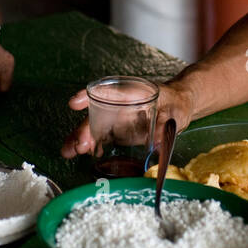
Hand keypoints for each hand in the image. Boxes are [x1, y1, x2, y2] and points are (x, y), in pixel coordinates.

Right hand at [61, 81, 194, 158]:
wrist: (179, 107)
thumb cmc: (176, 104)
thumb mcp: (175, 113)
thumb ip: (165, 125)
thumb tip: (157, 140)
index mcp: (132, 94)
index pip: (107, 92)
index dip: (88, 96)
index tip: (74, 103)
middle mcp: (120, 105)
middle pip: (96, 115)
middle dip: (84, 129)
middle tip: (78, 145)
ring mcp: (117, 119)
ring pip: (94, 127)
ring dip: (80, 139)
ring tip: (68, 152)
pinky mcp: (118, 132)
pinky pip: (101, 138)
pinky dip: (90, 146)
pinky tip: (82, 155)